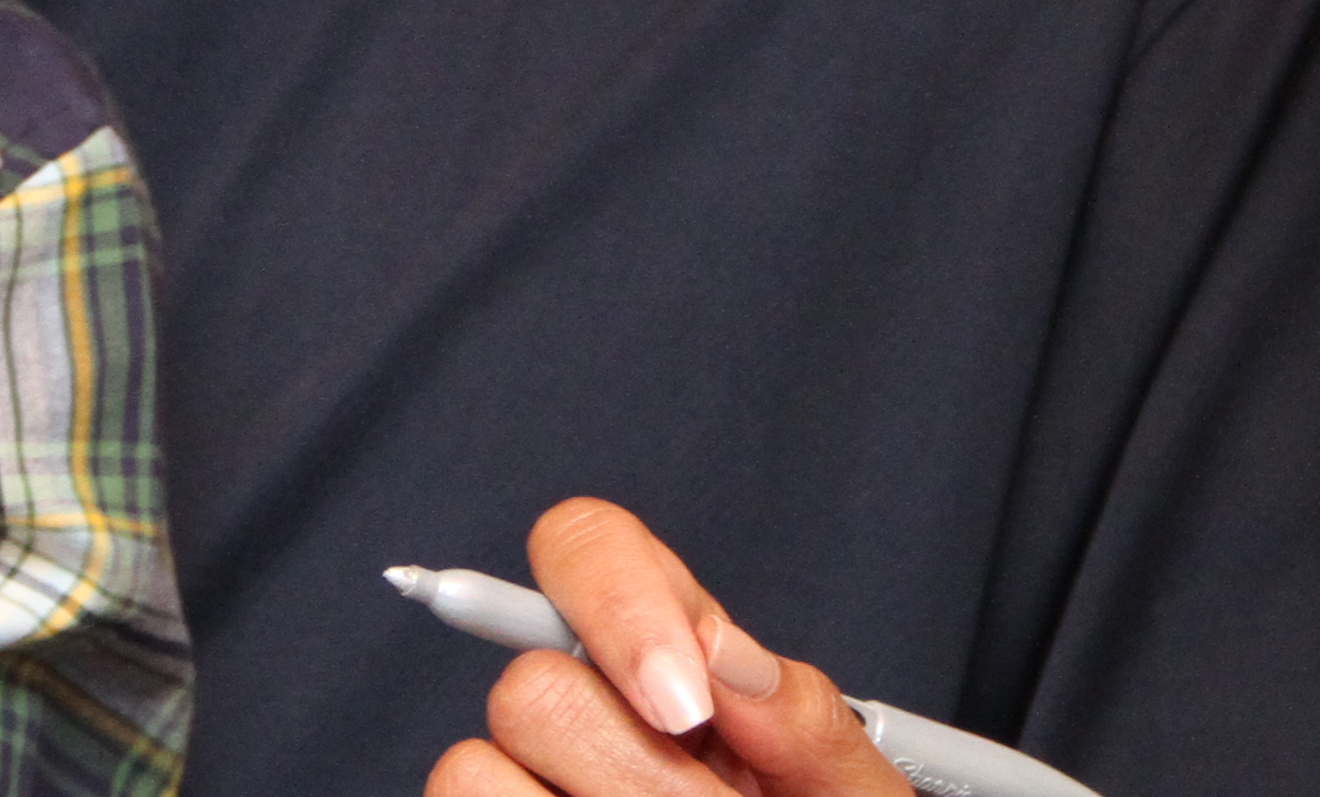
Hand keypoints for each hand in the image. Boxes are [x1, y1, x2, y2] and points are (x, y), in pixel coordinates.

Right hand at [424, 499, 910, 796]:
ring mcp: (527, 783)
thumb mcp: (846, 790)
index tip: (687, 707)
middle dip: (632, 771)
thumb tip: (717, 648)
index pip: (586, 547)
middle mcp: (584, 709)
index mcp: (675, 657)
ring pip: (473, 767)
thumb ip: (803, 717)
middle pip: (529, 686)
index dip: (617, 603)